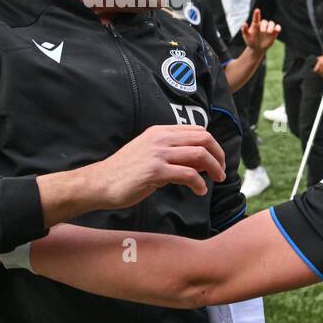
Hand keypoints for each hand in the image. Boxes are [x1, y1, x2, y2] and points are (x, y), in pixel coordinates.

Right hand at [85, 125, 225, 205]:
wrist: (100, 183)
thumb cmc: (126, 172)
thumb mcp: (151, 154)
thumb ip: (175, 154)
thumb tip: (202, 161)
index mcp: (160, 132)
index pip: (198, 131)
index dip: (213, 145)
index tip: (217, 160)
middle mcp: (160, 139)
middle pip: (204, 139)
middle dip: (219, 155)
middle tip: (222, 171)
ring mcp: (158, 154)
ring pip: (199, 155)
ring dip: (214, 168)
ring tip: (216, 179)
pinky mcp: (155, 171)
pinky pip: (188, 174)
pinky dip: (199, 183)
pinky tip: (199, 191)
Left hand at [241, 8, 280, 52]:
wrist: (257, 48)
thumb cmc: (250, 41)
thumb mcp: (246, 36)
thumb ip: (244, 30)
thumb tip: (244, 23)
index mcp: (255, 25)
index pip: (256, 18)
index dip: (256, 14)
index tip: (257, 10)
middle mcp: (262, 25)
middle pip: (265, 21)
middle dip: (264, 25)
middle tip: (262, 31)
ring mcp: (269, 28)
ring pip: (271, 23)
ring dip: (271, 27)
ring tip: (268, 32)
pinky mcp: (274, 32)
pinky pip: (278, 27)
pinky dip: (278, 28)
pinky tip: (277, 30)